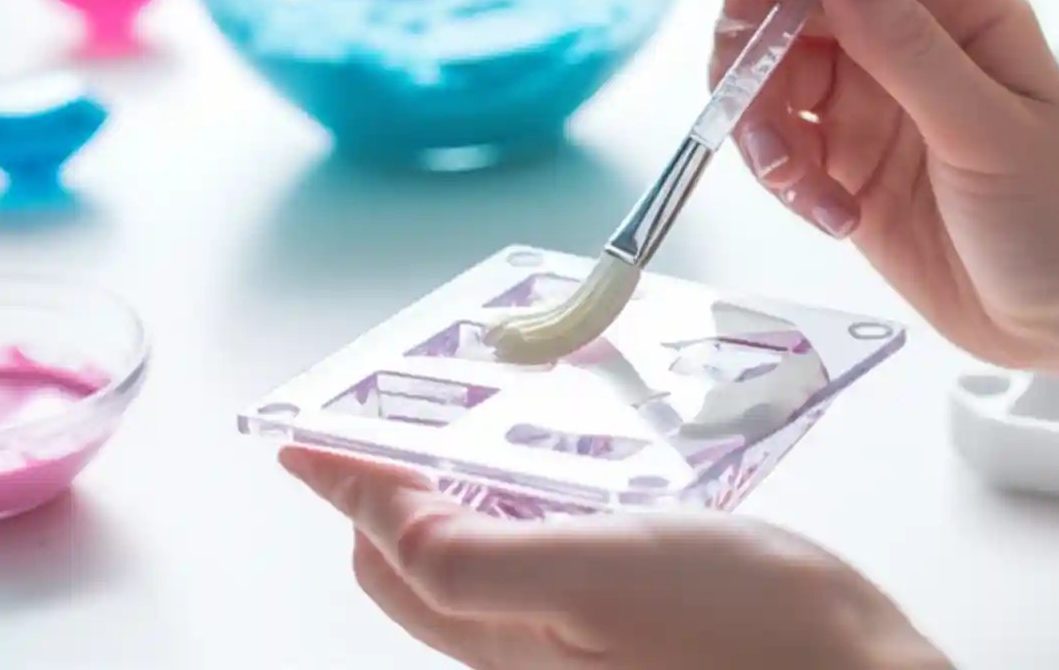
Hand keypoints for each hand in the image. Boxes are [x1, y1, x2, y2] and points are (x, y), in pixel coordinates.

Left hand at [281, 448, 951, 669]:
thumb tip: (373, 519)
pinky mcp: (620, 616)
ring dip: (455, 489)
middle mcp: (524, 642)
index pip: (387, 553)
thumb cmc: (749, 634)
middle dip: (391, 485)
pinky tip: (559, 465)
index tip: (309, 435)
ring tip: (464, 426)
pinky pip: (540, 552)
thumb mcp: (590, 580)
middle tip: (389, 416)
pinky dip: (523, 502)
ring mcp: (571, 632)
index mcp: (499, 635)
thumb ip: (470, 559)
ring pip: (477, 554)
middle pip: (419, 559)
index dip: (344, 485)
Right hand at [714, 0, 1058, 388]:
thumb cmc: (1055, 217)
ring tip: (796, 182)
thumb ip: (907, 48)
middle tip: (741, 92)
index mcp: (956, 12)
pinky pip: (777, 148)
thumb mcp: (985, 130)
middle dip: (753, 46)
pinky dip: (783, 181)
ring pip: (768, 79)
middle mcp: (900, 47)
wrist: (1056, 319)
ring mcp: (864, 106)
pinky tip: (832, 216)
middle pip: (792, 7)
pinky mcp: (838, 164)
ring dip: (761, 129)